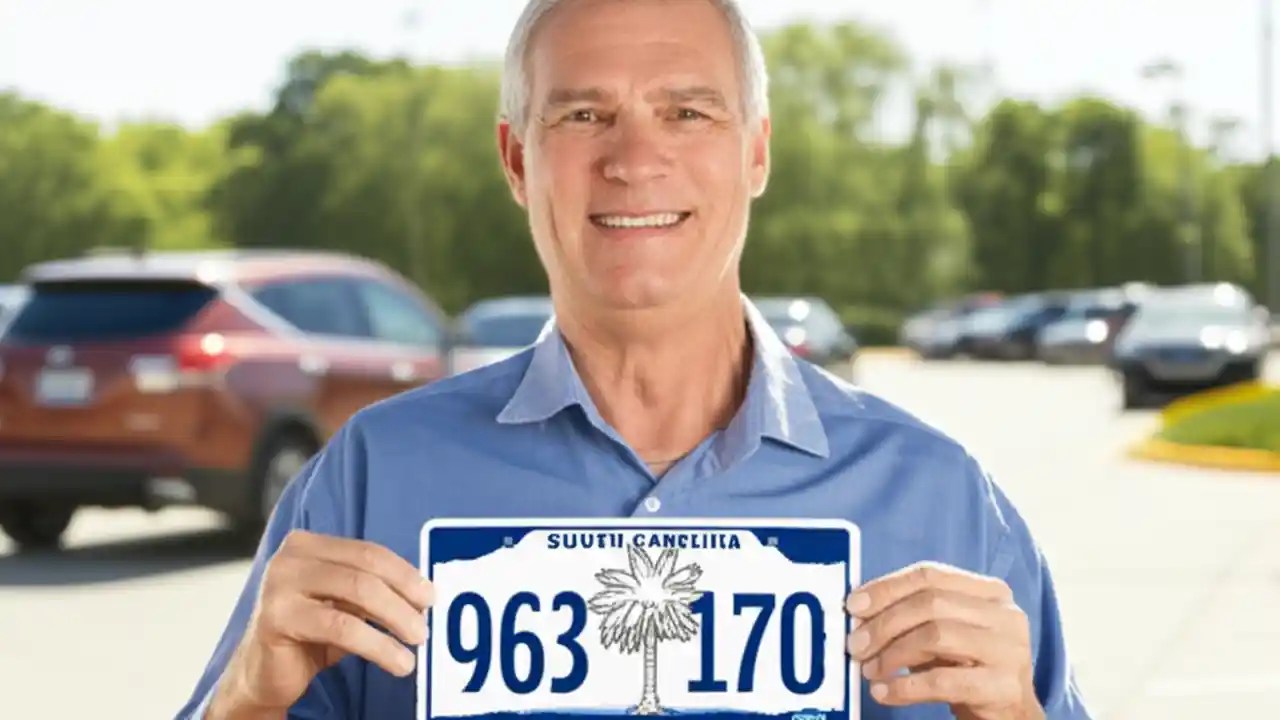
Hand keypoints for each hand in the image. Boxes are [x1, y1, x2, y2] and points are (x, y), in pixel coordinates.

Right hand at [208, 530, 433, 716]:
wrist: (263, 673)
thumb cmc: (309, 634)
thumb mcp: (344, 605)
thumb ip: (373, 590)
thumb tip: (424, 594)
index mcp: (308, 544)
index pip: (368, 551)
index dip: (405, 574)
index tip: (431, 597)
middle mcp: (291, 558)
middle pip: (365, 570)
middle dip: (404, 598)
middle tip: (425, 626)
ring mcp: (279, 585)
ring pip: (358, 593)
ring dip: (396, 620)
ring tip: (417, 644)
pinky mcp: (277, 618)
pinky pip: (341, 628)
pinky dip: (378, 645)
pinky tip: (397, 661)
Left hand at [845, 562, 1043, 719]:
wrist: (1009, 716)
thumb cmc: (968, 668)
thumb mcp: (945, 633)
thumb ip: (913, 615)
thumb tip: (859, 611)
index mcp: (990, 591)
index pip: (930, 575)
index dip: (887, 587)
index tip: (853, 606)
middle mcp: (1005, 614)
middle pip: (931, 603)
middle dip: (885, 623)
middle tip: (856, 645)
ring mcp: (1009, 650)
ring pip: (936, 636)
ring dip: (892, 654)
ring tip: (869, 670)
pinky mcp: (1004, 687)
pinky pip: (943, 681)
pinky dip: (906, 687)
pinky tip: (884, 693)